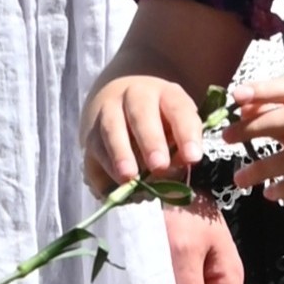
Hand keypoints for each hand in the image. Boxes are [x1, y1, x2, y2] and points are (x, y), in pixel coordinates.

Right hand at [84, 71, 206, 194]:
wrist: (120, 101)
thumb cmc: (161, 119)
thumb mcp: (178, 123)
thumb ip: (183, 145)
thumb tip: (178, 174)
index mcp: (165, 93)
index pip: (178, 109)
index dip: (186, 134)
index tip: (193, 158)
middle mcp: (134, 96)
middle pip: (141, 115)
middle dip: (150, 141)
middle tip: (159, 166)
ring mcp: (107, 112)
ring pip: (111, 130)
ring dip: (120, 154)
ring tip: (129, 177)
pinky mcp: (90, 134)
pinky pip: (94, 152)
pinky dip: (103, 171)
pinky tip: (115, 190)